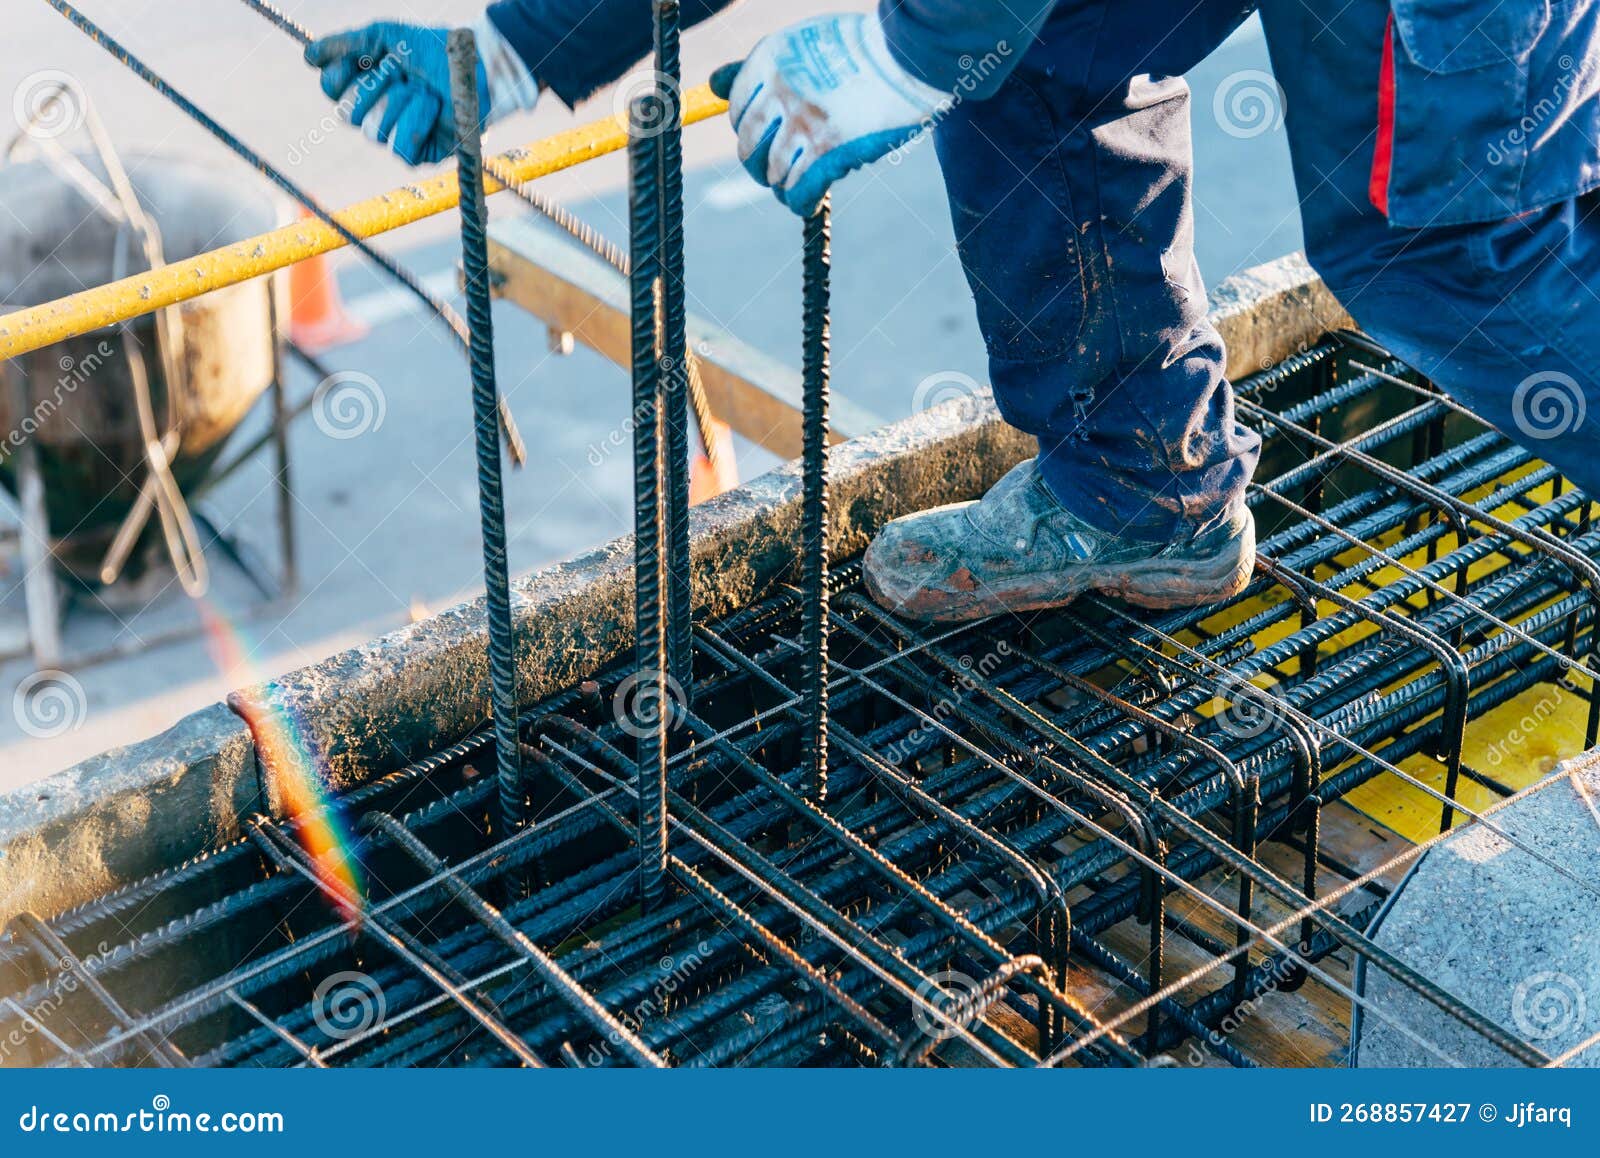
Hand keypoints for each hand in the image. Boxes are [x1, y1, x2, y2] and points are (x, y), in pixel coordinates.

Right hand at [306, 15, 537, 165]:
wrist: (473, 66)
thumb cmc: (433, 49)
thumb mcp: (385, 36)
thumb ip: (345, 44)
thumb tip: (307, 55)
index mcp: (366, 82)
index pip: (331, 89)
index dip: (339, 76)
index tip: (359, 61)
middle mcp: (378, 110)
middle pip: (348, 114)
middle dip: (376, 88)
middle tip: (400, 74)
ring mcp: (399, 133)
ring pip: (374, 133)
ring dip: (402, 104)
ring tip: (425, 91)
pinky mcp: (423, 153)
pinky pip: (401, 151)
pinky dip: (416, 126)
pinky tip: (433, 111)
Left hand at [711, 13, 947, 215]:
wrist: (910, 53)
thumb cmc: (862, 48)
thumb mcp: (803, 43)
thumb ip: (758, 67)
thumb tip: (712, 83)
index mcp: (769, 60)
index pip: (736, 109)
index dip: (749, 129)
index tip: (765, 136)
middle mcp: (779, 93)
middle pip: (749, 146)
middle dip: (759, 162)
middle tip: (774, 168)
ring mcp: (803, 124)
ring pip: (773, 173)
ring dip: (782, 183)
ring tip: (795, 183)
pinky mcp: (829, 152)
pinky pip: (800, 191)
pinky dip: (799, 202)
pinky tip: (806, 203)